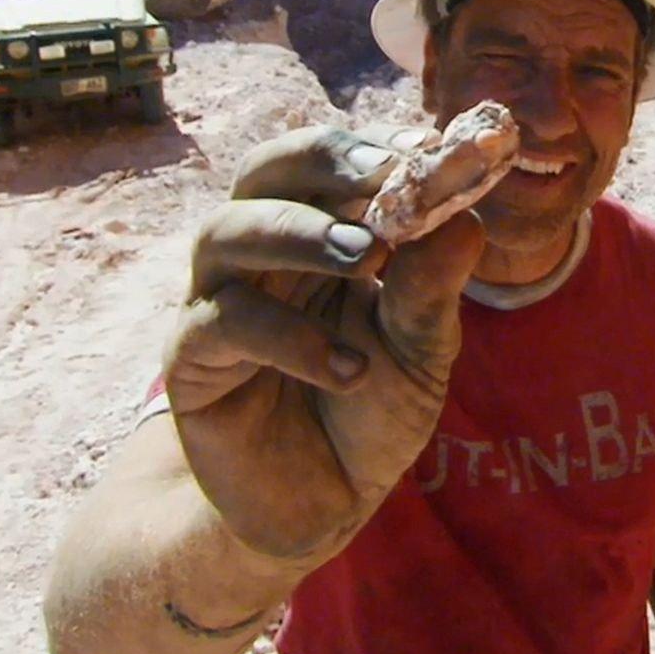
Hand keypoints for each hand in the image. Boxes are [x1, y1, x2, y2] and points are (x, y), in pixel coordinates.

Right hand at [163, 124, 485, 565]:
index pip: (332, 163)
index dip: (375, 149)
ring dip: (301, 234)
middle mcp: (262, 252)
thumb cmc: (369, 411)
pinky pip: (223, 324)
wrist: (321, 504)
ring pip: (228, 231)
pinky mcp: (190, 360)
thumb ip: (434, 287)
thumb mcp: (421, 350)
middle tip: (384, 180)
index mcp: (320, 233)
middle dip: (324, 165)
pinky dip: (289, 338)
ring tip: (365, 261)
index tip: (429, 150)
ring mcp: (218, 300)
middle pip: (264, 170)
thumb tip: (465, 217)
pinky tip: (349, 370)